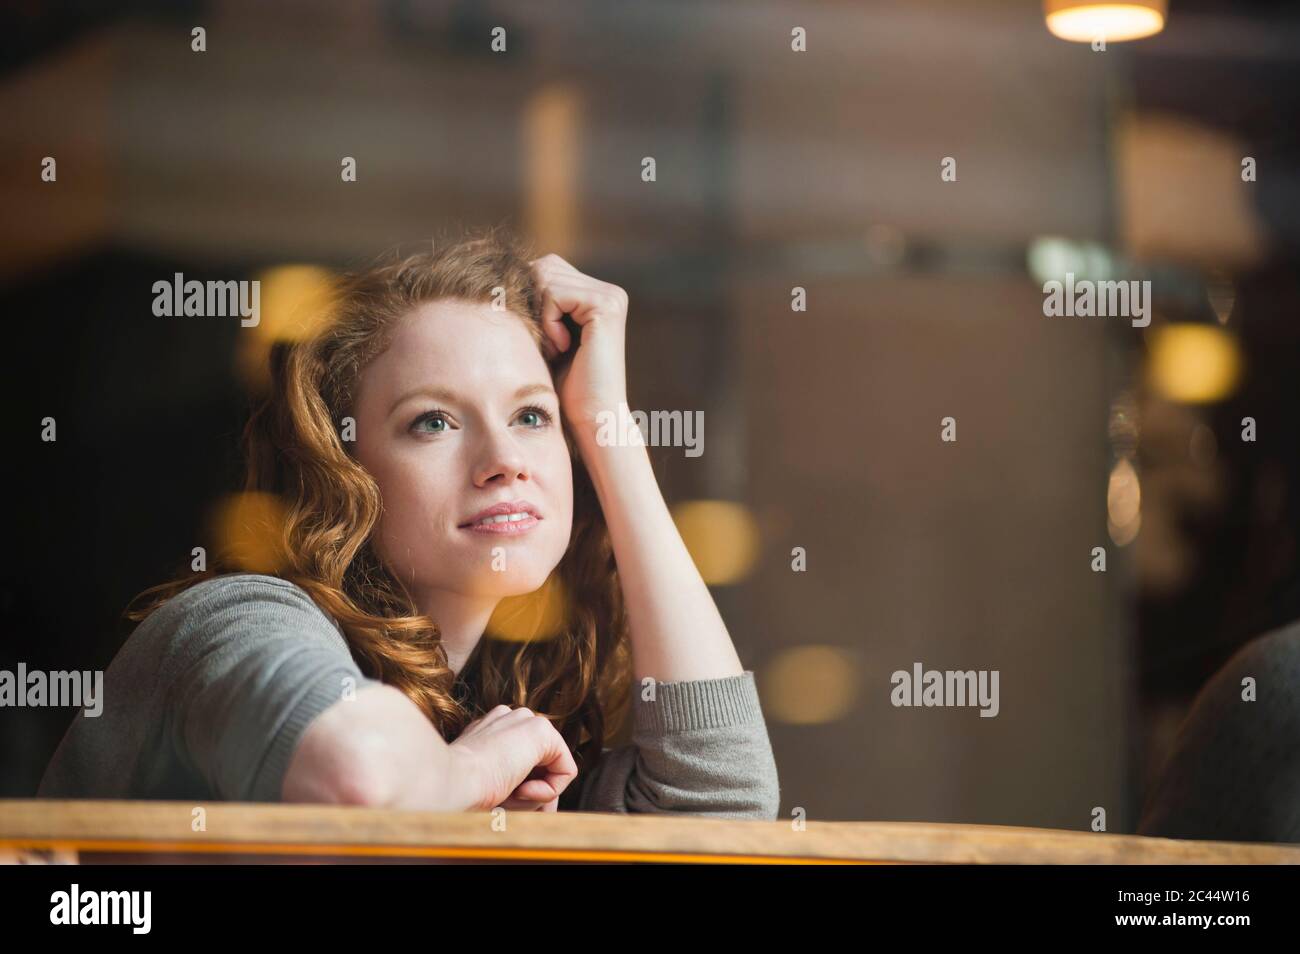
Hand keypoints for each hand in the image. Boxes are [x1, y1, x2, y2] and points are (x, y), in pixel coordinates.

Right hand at [448, 704, 577, 811]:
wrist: (451, 784)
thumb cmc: (462, 795)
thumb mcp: (492, 793)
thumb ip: (520, 793)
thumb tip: (548, 804)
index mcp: (490, 732)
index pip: (524, 765)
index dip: (522, 795)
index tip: (499, 804)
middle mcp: (507, 721)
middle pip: (540, 769)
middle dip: (530, 796)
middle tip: (504, 803)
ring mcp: (523, 720)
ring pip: (550, 771)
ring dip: (533, 794)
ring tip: (506, 794)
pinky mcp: (541, 729)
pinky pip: (566, 770)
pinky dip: (550, 790)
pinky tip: (522, 790)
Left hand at [529, 253, 628, 433]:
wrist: (590, 419)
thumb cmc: (563, 387)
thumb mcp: (543, 337)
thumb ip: (534, 304)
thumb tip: (500, 273)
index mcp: (596, 295)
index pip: (545, 269)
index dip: (528, 297)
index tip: (537, 338)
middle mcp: (608, 292)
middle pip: (544, 266)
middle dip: (531, 302)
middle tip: (544, 343)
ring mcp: (611, 296)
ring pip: (546, 277)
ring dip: (539, 315)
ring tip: (554, 348)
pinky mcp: (606, 306)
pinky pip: (554, 293)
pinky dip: (547, 321)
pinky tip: (562, 347)